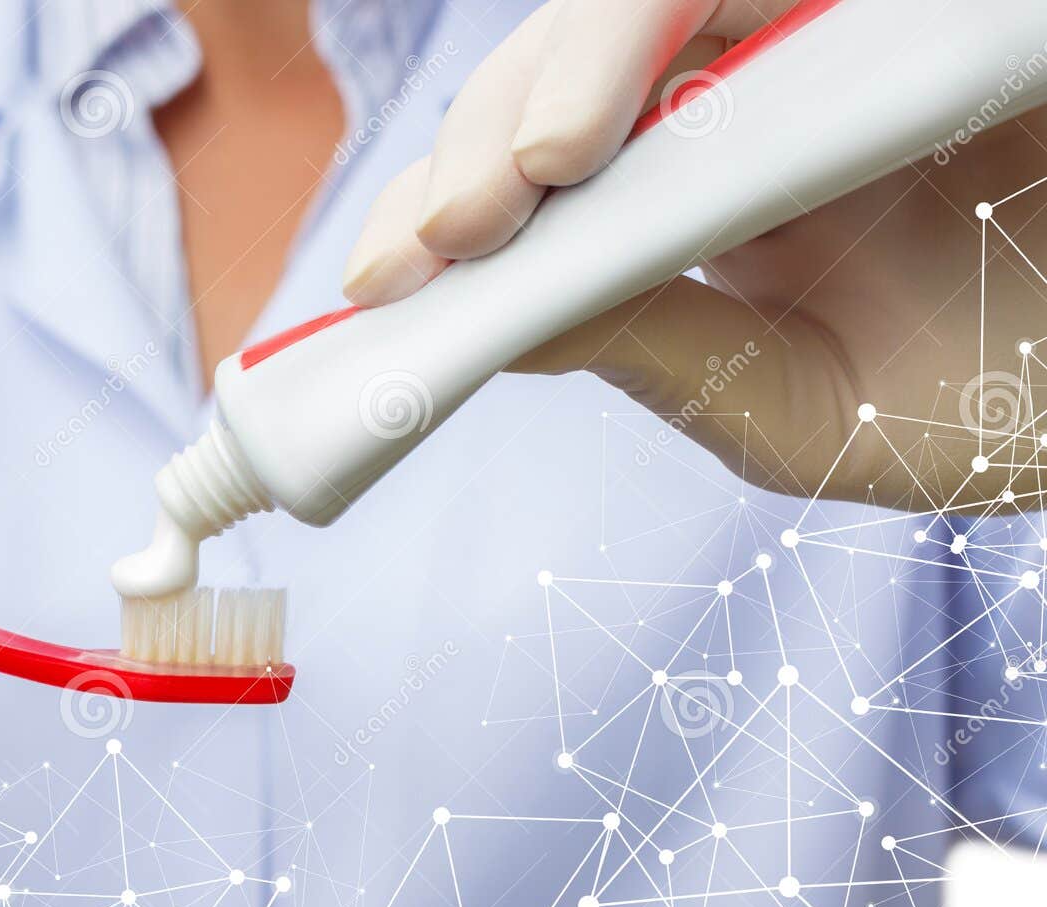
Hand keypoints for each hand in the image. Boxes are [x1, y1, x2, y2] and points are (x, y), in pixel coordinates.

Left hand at [344, 0, 1046, 503]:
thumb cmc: (981, 407)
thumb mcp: (791, 409)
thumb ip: (657, 353)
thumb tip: (503, 320)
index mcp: (697, 197)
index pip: (539, 170)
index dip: (447, 205)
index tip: (382, 280)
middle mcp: (743, 102)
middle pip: (568, 70)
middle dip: (486, 140)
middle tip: (449, 232)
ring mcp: (821, 37)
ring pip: (655, 0)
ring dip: (573, 67)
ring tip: (535, 173)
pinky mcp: (902, 10)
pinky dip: (671, 18)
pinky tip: (617, 122)